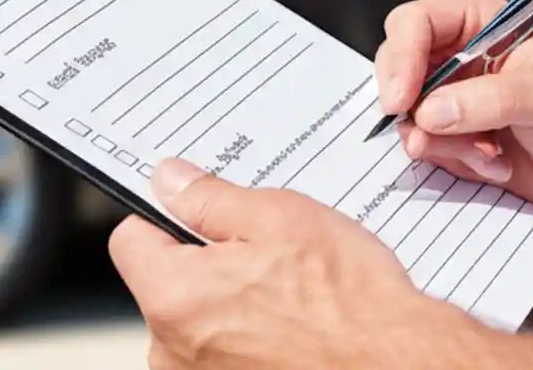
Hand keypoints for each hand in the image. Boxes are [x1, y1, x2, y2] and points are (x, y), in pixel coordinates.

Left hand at [109, 159, 483, 369]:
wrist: (403, 365)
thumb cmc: (352, 304)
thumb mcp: (281, 219)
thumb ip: (209, 199)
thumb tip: (170, 181)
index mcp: (174, 297)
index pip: (129, 240)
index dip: (162, 219)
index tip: (193, 215)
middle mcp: (173, 351)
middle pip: (163, 286)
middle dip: (203, 267)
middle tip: (261, 259)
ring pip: (195, 325)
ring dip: (228, 308)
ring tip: (285, 298)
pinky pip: (220, 356)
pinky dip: (246, 342)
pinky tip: (289, 331)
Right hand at [375, 0, 532, 205]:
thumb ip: (492, 99)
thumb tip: (433, 111)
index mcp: (476, 24)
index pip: (414, 23)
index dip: (401, 56)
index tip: (403, 97)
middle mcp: (452, 56)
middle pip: (395, 66)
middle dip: (410, 104)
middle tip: (427, 130)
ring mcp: (444, 97)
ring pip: (404, 113)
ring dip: (440, 141)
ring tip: (486, 149)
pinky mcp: (444, 133)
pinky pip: (420, 145)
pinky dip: (450, 159)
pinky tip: (489, 160)